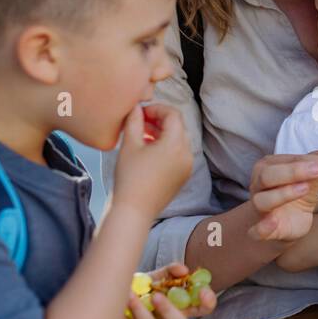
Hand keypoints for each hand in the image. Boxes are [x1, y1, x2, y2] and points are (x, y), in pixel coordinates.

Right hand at [112, 104, 191, 220]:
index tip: (140, 112)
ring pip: (178, 140)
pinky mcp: (183, 176)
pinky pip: (178, 154)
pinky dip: (166, 147)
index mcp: (176, 144)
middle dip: (159, 120)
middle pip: (177, 127)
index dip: (156, 109)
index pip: (173, 114)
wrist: (134, 211)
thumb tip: (136, 107)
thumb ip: (134, 121)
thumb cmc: (130, 177)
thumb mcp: (129, 144)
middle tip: (139, 121)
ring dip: (162, 133)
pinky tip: (148, 151)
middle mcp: (187, 154)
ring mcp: (187, 167)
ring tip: (141, 135)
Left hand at [118, 262, 215, 318]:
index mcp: (182, 308)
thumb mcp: (157, 277)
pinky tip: (118, 305)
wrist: (118, 297)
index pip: (203, 309)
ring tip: (129, 295)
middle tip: (156, 296)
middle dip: (170, 311)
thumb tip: (183, 269)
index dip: (208, 303)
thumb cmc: (143, 288)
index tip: (203, 290)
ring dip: (140, 312)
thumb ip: (170, 271)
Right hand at [248, 146, 317, 241]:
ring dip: (282, 194)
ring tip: (304, 189)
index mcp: (269, 165)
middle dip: (293, 172)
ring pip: (262, 200)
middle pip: (269, 175)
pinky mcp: (262, 230)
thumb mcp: (312, 175)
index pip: (293, 159)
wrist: (287, 221)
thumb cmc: (296, 192)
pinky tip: (273, 223)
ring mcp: (259, 208)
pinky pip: (257, 230)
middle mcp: (259, 184)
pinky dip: (263, 227)